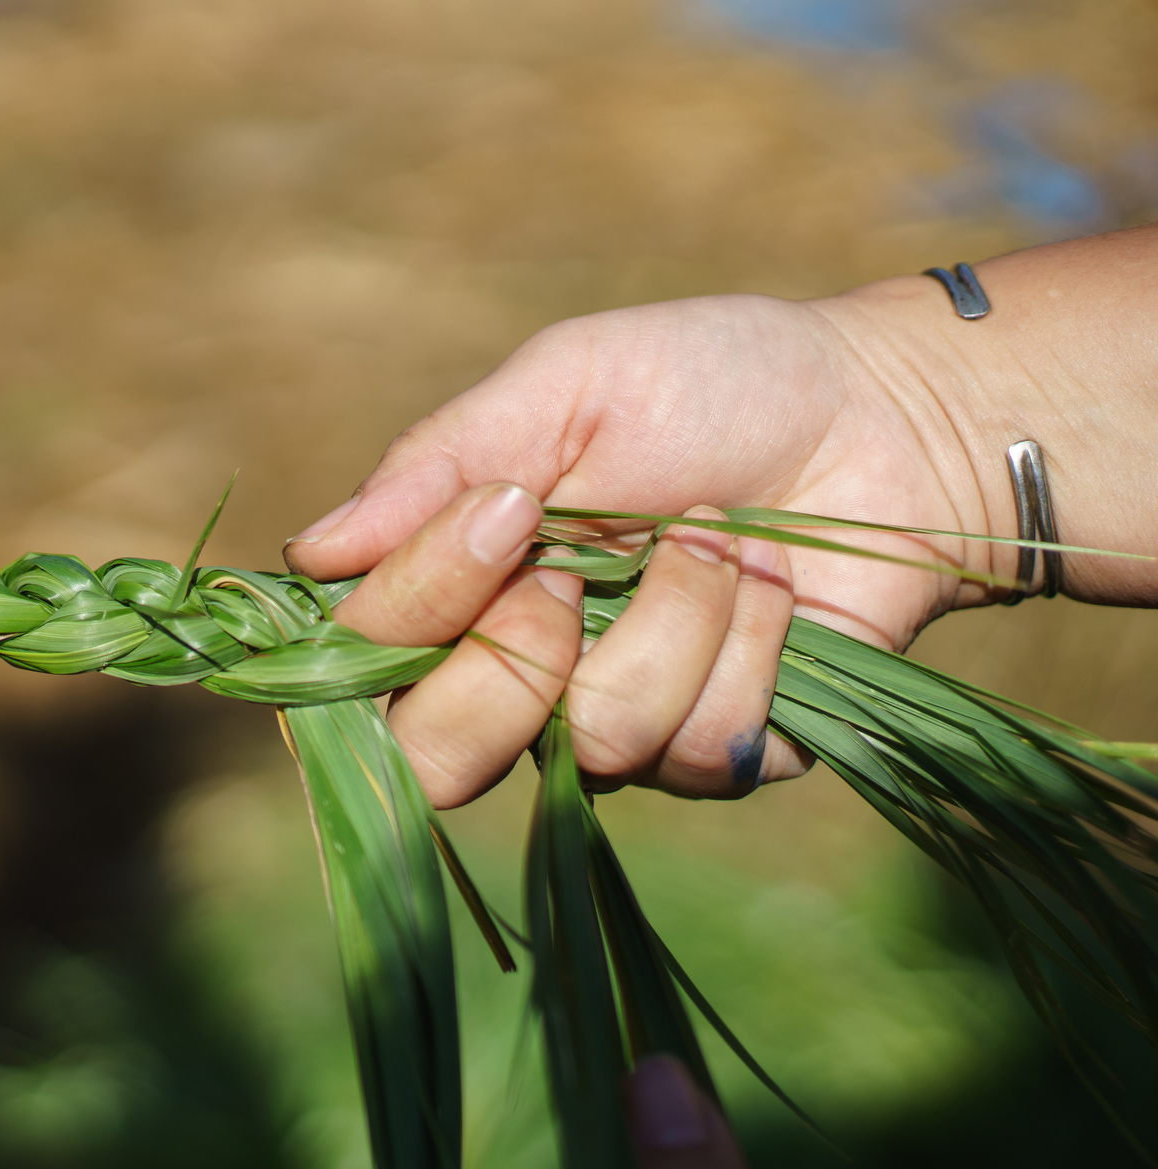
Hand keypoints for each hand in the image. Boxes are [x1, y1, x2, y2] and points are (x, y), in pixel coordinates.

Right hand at [284, 291, 1001, 806]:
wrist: (882, 413)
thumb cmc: (707, 382)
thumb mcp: (563, 386)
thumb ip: (439, 464)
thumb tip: (311, 554)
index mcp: (454, 591)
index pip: (367, 660)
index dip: (424, 603)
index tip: (509, 509)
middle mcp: (518, 680)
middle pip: (440, 762)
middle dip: (521, 656)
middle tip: (584, 564)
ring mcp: (618, 730)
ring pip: (599, 741)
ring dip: (679, 612)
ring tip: (726, 533)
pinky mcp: (720, 755)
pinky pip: (705, 746)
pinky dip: (754, 642)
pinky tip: (776, 586)